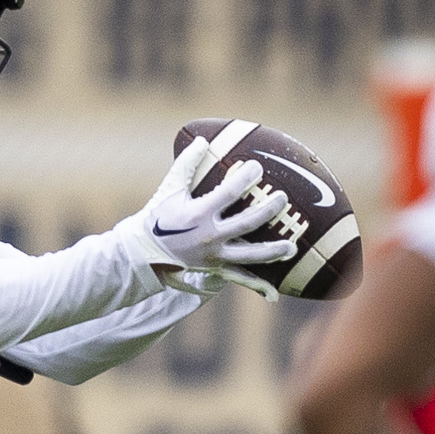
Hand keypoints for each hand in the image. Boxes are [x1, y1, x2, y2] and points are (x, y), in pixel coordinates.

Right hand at [120, 140, 296, 286]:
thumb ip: (186, 164)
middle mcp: (210, 236)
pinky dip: (257, 287)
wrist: (142, 254)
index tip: (257, 168)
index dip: (246, 178)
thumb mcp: (169, 189)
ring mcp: (214, 256)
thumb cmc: (157, 218)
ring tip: (292, 246)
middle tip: (283, 198)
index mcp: (199, 214)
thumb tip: (202, 139)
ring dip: (273, 251)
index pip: (229, 193)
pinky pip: (239, 279)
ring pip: (250, 255)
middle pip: (247, 223)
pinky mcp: (215, 270)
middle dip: (269, 210)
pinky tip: (274, 293)